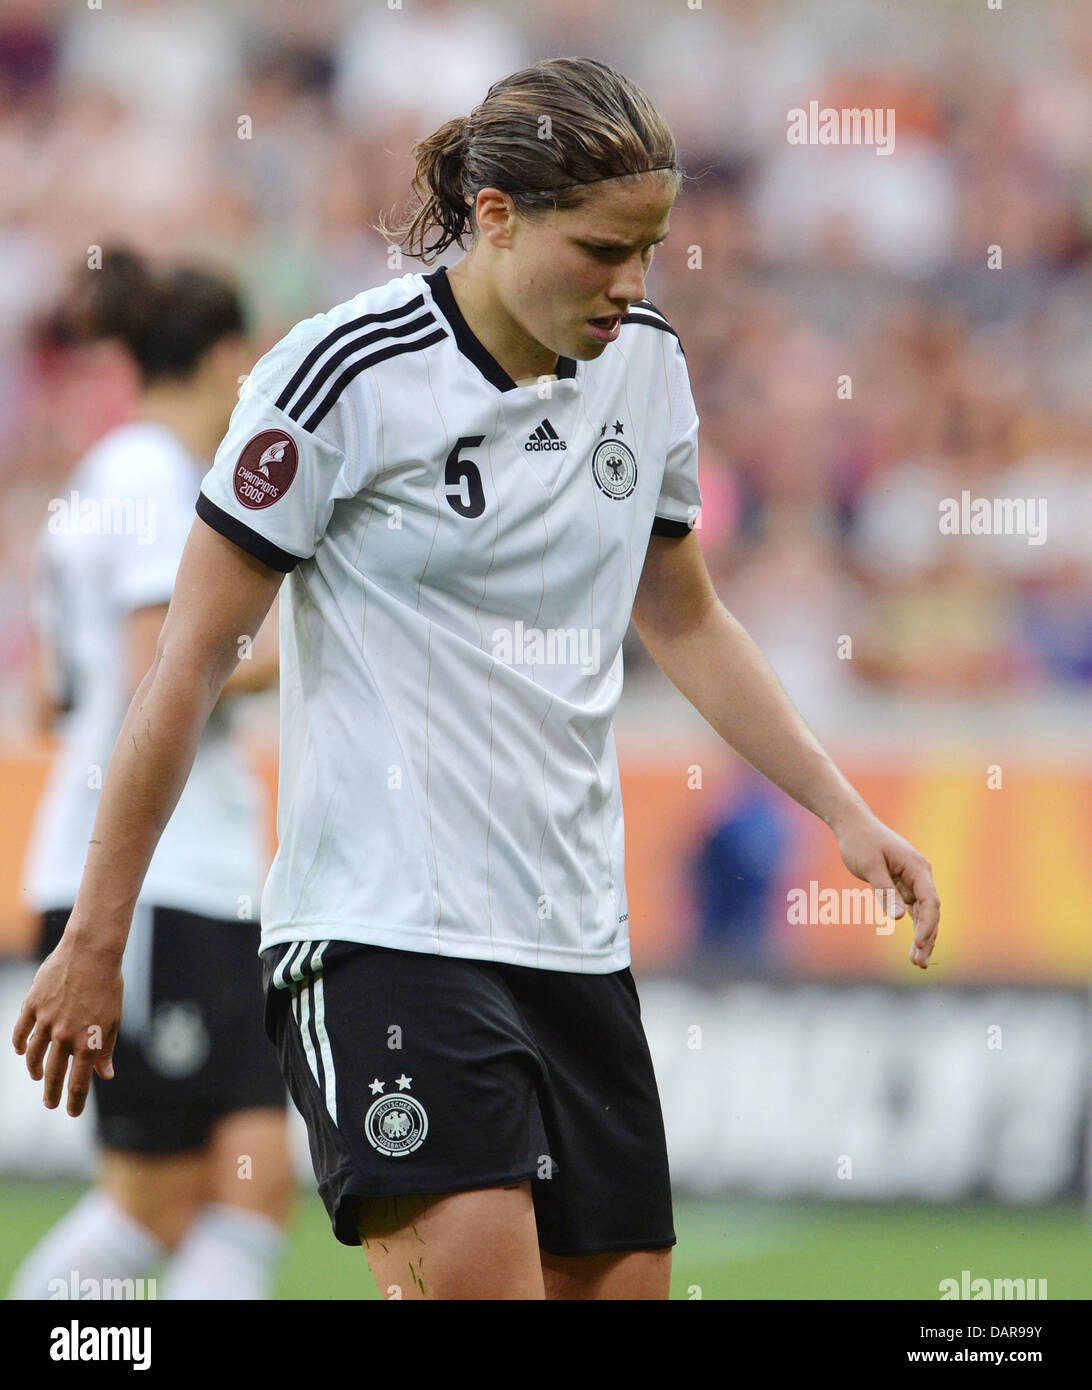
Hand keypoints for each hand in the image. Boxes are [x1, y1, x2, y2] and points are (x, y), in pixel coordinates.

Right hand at [11, 924, 122, 1115]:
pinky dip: (19, 1044)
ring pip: (33, 1056)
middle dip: (52, 1093)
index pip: (78, 1082)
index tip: (71, 1112)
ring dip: (35, 1070)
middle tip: (51, 1104)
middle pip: (54, 1075)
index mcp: (88, 1041)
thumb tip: (105, 1074)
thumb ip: (106, 1049)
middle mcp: (65, 1036)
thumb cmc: (108, 985)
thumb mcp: (113, 1019)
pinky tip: (20, 1050)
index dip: (74, 1101)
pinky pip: (20, 1032)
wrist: (92, 952)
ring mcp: (46, 1021)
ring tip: (38, 1077)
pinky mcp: (33, 1005)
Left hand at [833, 808, 939, 969]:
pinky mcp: (903, 885)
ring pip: (923, 914)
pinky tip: (914, 947)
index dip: (927, 925)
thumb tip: (899, 917)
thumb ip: (885, 891)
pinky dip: (914, 926)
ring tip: (918, 963)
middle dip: (927, 938)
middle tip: (919, 963)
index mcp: (918, 868)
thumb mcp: (870, 866)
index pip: (930, 902)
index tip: (917, 944)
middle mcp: (920, 875)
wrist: (853, 824)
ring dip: (922, 937)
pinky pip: (913, 909)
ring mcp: (913, 880)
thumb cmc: (860, 842)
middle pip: (931, 912)